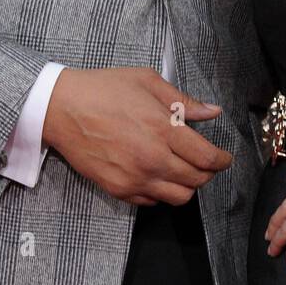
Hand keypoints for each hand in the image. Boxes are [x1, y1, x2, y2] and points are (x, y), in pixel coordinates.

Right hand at [43, 67, 229, 205]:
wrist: (61, 108)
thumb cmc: (104, 89)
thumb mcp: (147, 81)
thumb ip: (183, 100)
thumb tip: (212, 111)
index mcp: (163, 129)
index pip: (207, 158)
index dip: (222, 160)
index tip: (224, 157)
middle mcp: (152, 159)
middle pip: (197, 181)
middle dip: (208, 173)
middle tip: (204, 162)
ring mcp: (135, 178)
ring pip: (178, 198)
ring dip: (186, 185)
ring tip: (181, 169)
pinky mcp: (118, 189)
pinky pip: (152, 202)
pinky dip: (161, 192)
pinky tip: (156, 174)